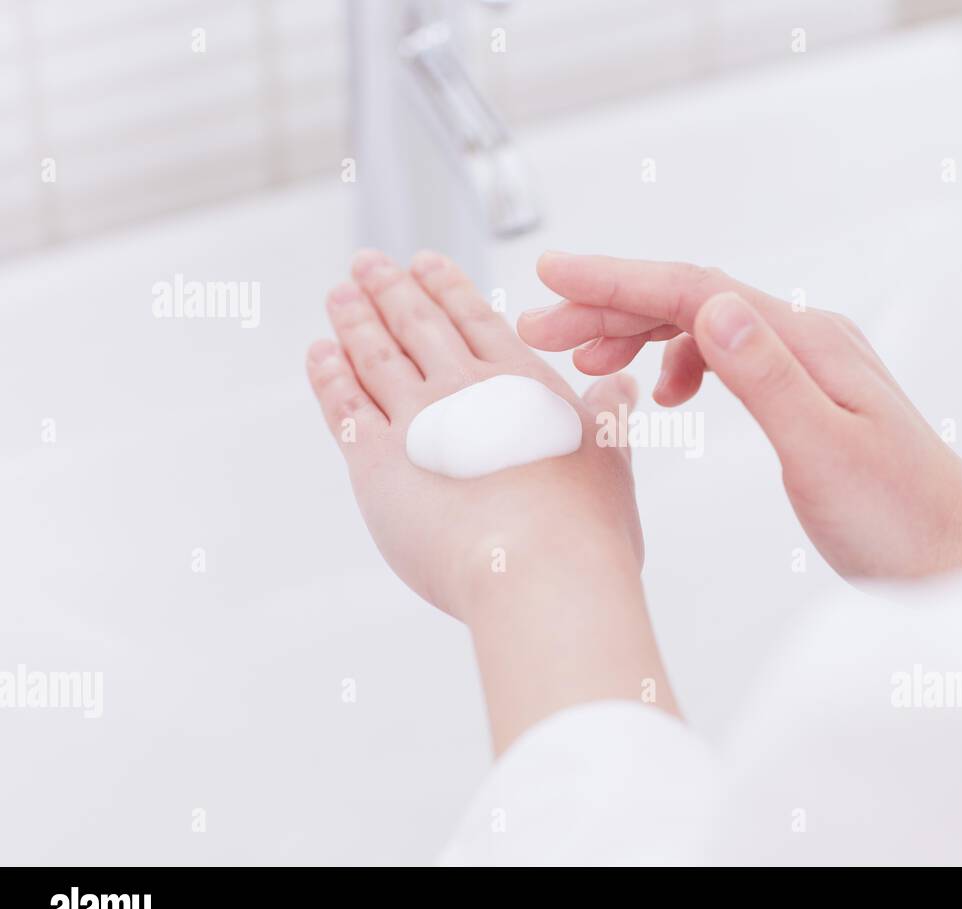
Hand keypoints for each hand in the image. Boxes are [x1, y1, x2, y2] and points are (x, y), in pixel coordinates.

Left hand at [307, 250, 674, 749]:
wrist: (540, 573)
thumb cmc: (585, 529)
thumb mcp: (611, 458)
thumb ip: (608, 414)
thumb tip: (621, 385)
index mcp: (521, 385)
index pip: (477, 319)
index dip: (448, 287)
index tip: (425, 262)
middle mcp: (466, 391)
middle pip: (418, 324)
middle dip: (390, 289)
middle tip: (366, 263)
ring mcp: (418, 423)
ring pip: (375, 355)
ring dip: (354, 320)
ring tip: (339, 295)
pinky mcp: (377, 464)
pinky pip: (344, 407)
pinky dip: (329, 375)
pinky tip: (320, 354)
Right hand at [518, 253, 961, 578]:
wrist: (961, 554)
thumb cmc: (901, 519)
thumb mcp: (824, 454)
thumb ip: (766, 379)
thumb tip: (711, 306)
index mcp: (807, 345)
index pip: (696, 290)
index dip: (617, 280)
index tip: (552, 278)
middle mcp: (807, 340)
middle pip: (693, 299)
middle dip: (611, 306)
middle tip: (541, 327)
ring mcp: (808, 365)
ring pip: (705, 326)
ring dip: (639, 334)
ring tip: (584, 360)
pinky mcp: (806, 396)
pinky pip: (728, 359)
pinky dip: (681, 364)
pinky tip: (664, 393)